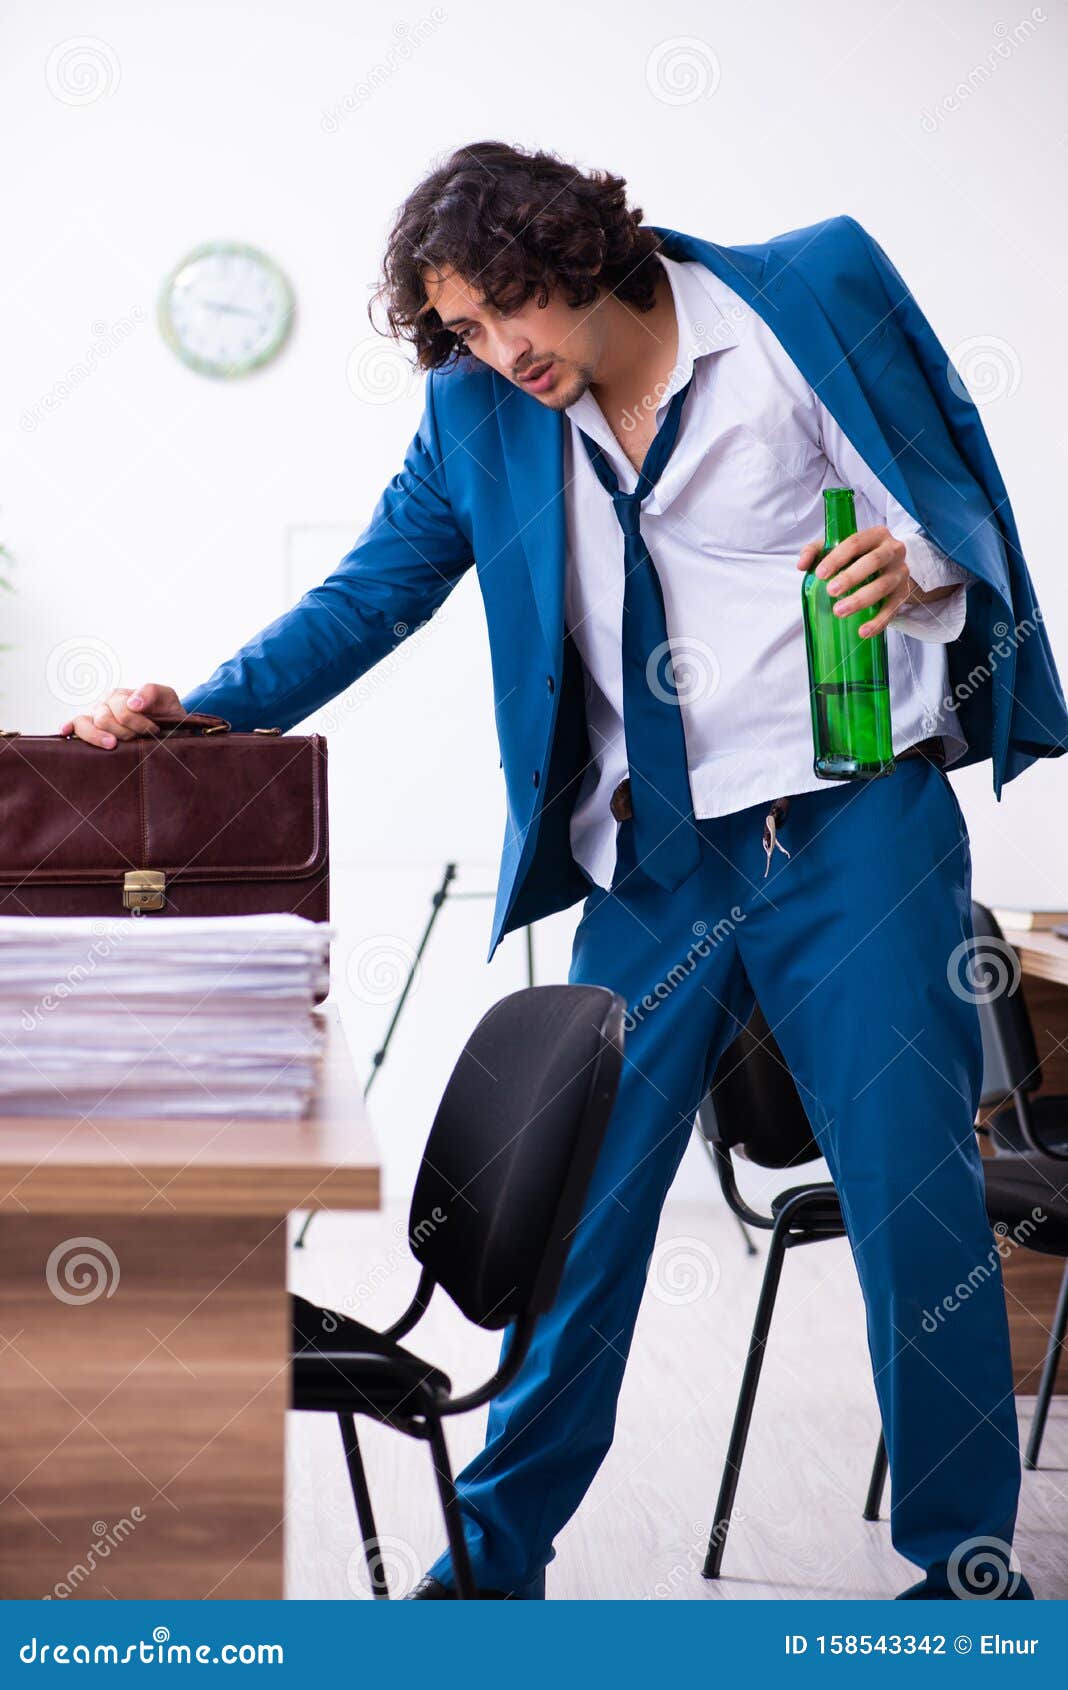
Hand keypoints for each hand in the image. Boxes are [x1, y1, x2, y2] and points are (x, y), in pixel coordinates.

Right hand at [59, 682, 184, 748]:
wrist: (170, 729)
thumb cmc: (166, 712)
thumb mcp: (166, 696)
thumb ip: (151, 692)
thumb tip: (133, 703)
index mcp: (119, 696)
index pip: (121, 708)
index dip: (137, 721)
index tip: (153, 730)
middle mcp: (104, 706)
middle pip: (103, 719)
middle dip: (124, 731)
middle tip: (139, 737)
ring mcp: (95, 718)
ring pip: (84, 724)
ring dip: (99, 736)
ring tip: (112, 744)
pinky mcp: (91, 732)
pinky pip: (74, 727)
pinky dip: (68, 728)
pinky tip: (65, 733)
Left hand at [796, 525, 919, 636]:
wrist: (889, 568)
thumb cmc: (858, 556)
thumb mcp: (836, 548)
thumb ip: (816, 551)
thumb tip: (802, 565)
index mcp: (875, 535)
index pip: (856, 542)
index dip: (837, 558)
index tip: (820, 574)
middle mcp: (893, 550)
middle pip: (873, 561)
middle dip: (851, 577)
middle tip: (831, 591)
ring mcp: (901, 572)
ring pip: (884, 585)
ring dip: (861, 600)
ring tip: (839, 612)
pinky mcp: (904, 593)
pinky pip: (893, 609)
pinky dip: (878, 622)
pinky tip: (863, 631)